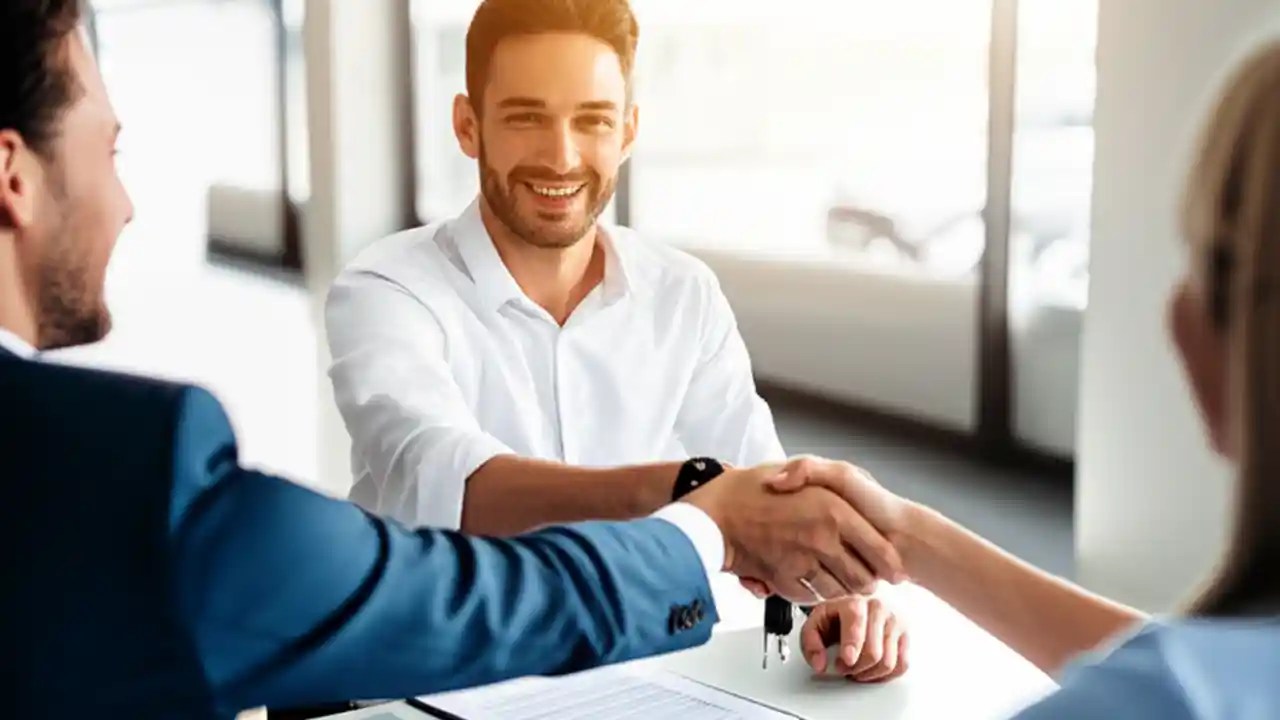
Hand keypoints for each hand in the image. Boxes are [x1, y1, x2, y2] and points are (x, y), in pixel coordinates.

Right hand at [682, 464, 903, 601]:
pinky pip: (810, 597)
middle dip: (867, 583)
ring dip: (842, 592)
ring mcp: (802, 560)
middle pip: (863, 577)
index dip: (889, 565)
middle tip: (867, 580)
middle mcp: (822, 537)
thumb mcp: (801, 469)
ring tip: (841, 585)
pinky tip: (813, 585)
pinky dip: (815, 596)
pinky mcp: (783, 579)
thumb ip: (836, 486)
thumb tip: (857, 513)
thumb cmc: (753, 489)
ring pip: (839, 591)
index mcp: (834, 509)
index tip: (894, 572)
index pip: (879, 548)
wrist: (714, 513)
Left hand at [801, 595, 909, 682]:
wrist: (854, 611)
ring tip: (856, 670)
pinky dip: (886, 676)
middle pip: (873, 651)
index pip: (856, 621)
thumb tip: (820, 664)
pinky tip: (872, 672)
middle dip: (856, 668)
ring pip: (888, 662)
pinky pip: (902, 665)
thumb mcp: (815, 626)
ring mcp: (895, 620)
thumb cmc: (836, 619)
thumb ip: (810, 643)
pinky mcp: (905, 635)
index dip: (852, 643)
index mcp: (854, 602)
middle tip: (843, 668)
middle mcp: (878, 608)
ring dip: (869, 674)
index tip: (847, 659)